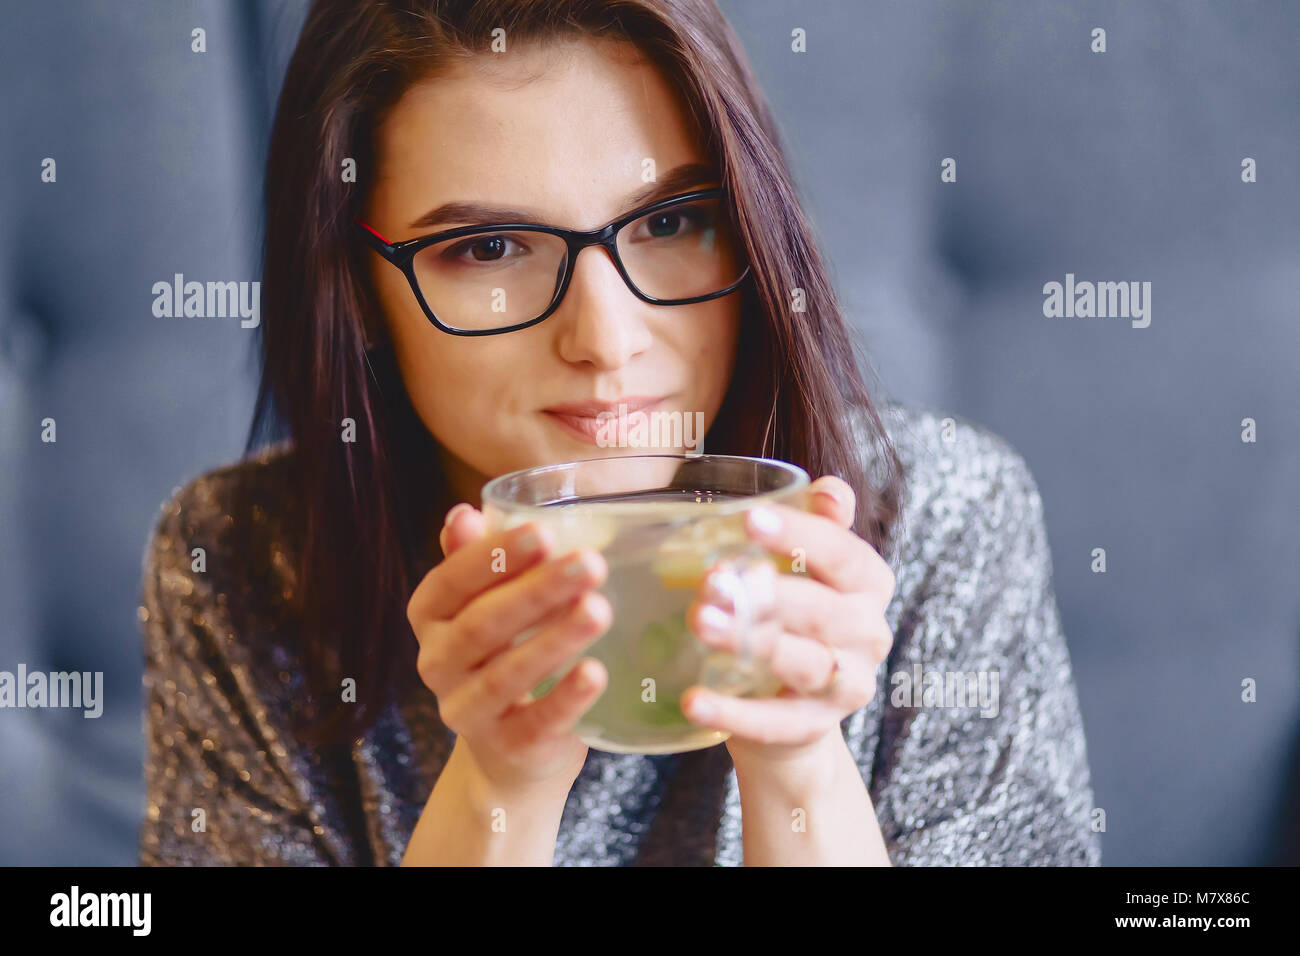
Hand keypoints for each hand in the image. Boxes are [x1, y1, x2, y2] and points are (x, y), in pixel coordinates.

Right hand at [407, 504, 611, 794]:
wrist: (511, 747)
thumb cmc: (505, 650)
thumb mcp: (491, 600)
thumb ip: (480, 558)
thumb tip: (463, 513)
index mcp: (431, 616)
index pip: (451, 582)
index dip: (493, 557)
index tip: (543, 531)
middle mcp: (437, 663)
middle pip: (481, 625)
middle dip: (536, 591)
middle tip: (590, 562)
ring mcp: (467, 710)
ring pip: (505, 675)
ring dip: (554, 640)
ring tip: (599, 610)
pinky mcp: (507, 747)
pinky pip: (535, 724)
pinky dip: (565, 699)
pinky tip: (595, 672)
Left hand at [679, 476, 896, 772]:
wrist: (792, 701)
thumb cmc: (795, 614)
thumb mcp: (805, 566)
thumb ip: (817, 524)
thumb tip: (829, 489)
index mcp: (868, 584)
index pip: (843, 554)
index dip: (801, 535)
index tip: (750, 519)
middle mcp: (869, 634)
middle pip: (826, 612)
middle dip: (770, 596)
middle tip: (713, 580)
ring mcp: (847, 685)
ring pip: (805, 663)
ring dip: (751, 643)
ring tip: (701, 623)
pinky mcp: (814, 727)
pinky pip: (776, 721)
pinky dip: (734, 713)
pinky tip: (694, 699)